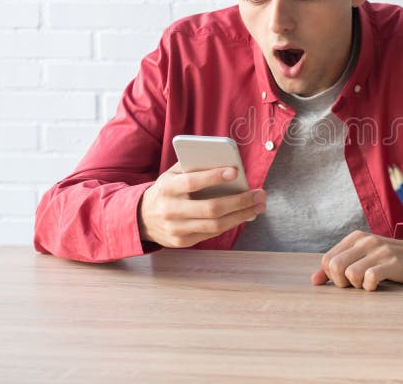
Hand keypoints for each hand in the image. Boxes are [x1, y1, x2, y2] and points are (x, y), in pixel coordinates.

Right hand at [138, 162, 266, 247]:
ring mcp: (176, 229)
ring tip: (258, 206)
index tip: (235, 171)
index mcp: (166, 188)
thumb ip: (193, 166)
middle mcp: (170, 210)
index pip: (191, 182)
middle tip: (260, 194)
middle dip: (240, 201)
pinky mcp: (183, 242)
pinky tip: (245, 215)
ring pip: (215, 225)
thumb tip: (225, 160)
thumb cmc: (166, 190)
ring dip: (241, 215)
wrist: (141, 218)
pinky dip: (231, 223)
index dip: (213, 177)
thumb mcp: (172, 174)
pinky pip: (212, 233)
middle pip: (210, 208)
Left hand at [311, 231, 402, 290]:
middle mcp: (365, 240)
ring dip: (356, 285)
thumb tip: (314, 281)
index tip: (345, 280)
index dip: (331, 276)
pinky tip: (377, 285)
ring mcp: (379, 250)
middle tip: (354, 284)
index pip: (327, 260)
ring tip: (367, 283)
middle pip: (335, 266)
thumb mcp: (361, 257)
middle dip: (341, 282)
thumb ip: (337, 266)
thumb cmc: (386, 259)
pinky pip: (370, 278)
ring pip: (350, 274)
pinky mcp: (392, 262)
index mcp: (355, 237)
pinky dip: (370, 287)